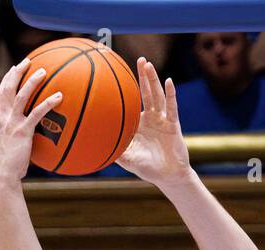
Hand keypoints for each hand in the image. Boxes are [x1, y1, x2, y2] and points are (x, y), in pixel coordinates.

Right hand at [0, 59, 63, 183]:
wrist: (3, 174)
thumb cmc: (9, 165)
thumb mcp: (10, 146)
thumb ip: (18, 135)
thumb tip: (32, 134)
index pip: (1, 93)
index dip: (7, 78)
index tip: (14, 68)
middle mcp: (3, 117)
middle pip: (8, 88)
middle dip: (17, 72)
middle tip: (28, 61)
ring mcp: (12, 123)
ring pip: (21, 95)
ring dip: (32, 81)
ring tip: (44, 71)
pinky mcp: (22, 131)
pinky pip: (37, 113)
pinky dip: (48, 103)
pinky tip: (59, 96)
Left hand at [116, 58, 191, 185]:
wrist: (169, 176)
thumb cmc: (148, 168)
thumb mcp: (127, 160)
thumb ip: (113, 152)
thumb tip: (92, 150)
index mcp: (139, 123)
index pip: (132, 102)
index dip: (127, 88)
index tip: (120, 74)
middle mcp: (151, 117)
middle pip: (147, 92)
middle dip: (143, 75)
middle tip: (139, 59)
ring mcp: (162, 119)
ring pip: (157, 95)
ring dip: (152, 79)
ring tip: (147, 64)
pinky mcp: (173, 124)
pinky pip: (171, 107)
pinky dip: (170, 94)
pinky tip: (169, 81)